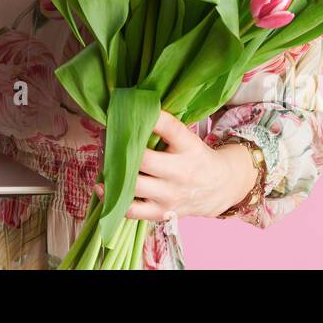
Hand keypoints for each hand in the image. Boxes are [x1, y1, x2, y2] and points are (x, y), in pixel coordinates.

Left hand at [93, 110, 257, 219]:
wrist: (219, 187)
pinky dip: (113, 199)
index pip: (171, 128)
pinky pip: (132, 210)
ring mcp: (170, 195)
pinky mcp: (161, 212)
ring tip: (104, 159)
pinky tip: (103, 187)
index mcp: (189, 147)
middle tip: (107, 138)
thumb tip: (129, 112)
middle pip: (144, 160)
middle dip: (120, 148)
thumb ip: (164, 129)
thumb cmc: (194, 156)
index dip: (151, 118)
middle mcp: (181, 172)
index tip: (131, 110)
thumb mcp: (188, 138)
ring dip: (112, 172)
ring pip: (134, 185)